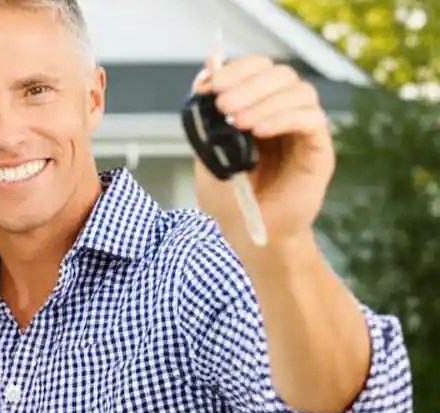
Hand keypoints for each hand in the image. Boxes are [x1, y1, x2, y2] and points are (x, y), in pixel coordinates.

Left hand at [192, 55, 334, 253]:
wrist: (249, 233)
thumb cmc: (229, 197)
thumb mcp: (207, 154)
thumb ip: (205, 117)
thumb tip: (204, 72)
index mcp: (258, 107)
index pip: (258, 69)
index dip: (236, 70)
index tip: (209, 86)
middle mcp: (284, 112)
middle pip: (281, 74)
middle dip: (248, 84)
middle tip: (223, 105)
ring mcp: (303, 129)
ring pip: (299, 91)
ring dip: (265, 101)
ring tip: (239, 123)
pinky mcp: (318, 148)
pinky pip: (312, 120)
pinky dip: (285, 118)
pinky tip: (260, 132)